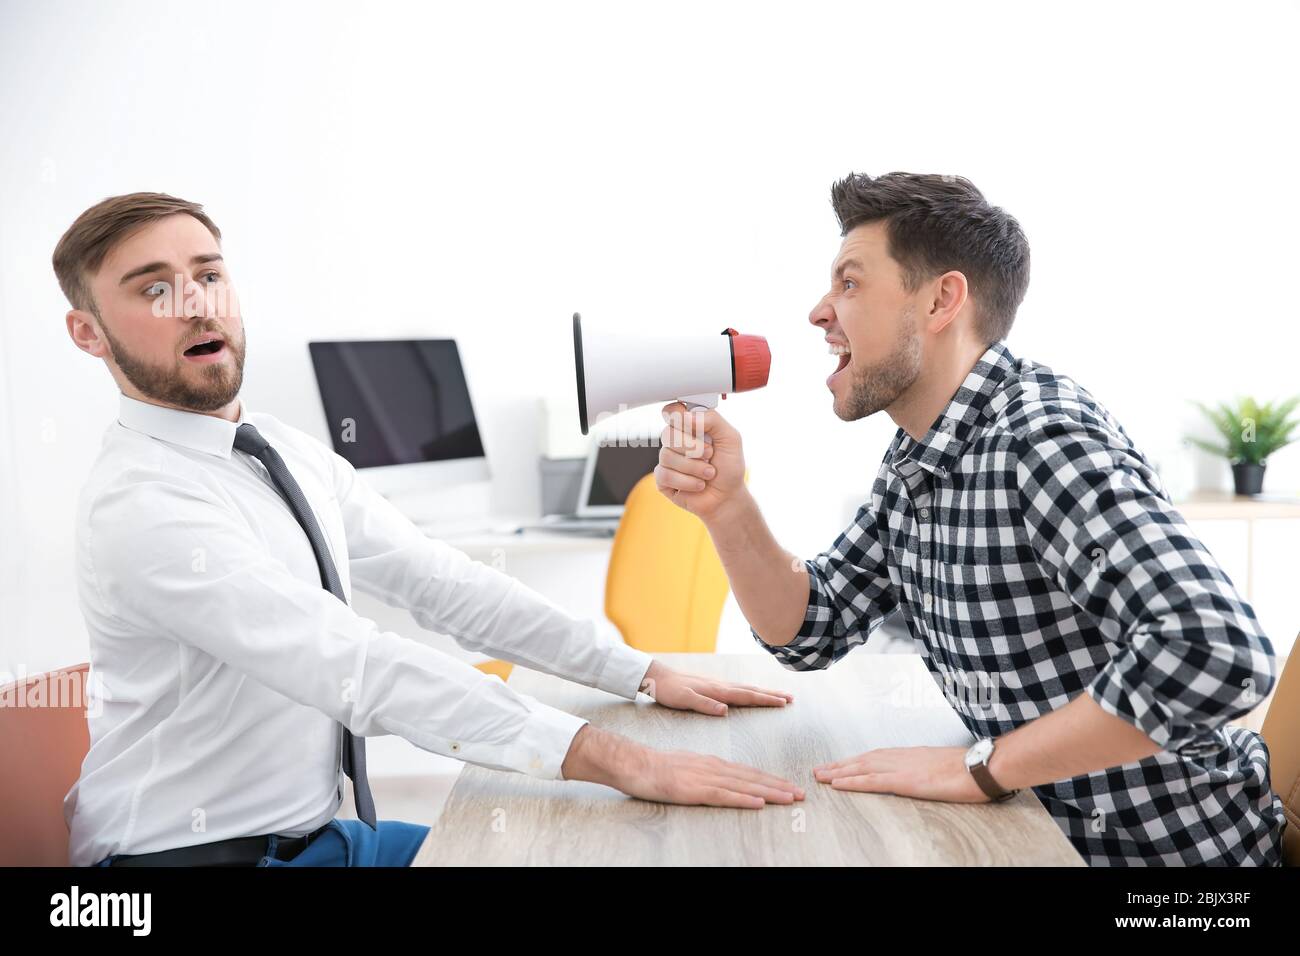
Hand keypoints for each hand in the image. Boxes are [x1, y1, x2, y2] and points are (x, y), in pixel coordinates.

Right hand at [562, 724, 804, 808]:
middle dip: (779, 786)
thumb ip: (706, 773)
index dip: (771, 780)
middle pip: (753, 778)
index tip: (790, 786)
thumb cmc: (657, 767)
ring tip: (790, 798)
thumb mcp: (687, 766)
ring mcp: (705, 778)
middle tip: (801, 794)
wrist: (635, 763)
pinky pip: (724, 795)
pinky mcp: (695, 789)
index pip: (748, 773)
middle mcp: (714, 768)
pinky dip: (744, 799)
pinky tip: (759, 803)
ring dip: (770, 792)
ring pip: (745, 786)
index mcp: (713, 763)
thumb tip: (723, 781)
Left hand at [639, 660, 792, 714]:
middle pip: (751, 690)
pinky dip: (750, 692)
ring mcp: (718, 685)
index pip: (746, 696)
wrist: (658, 677)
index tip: (783, 702)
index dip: (766, 700)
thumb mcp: (684, 700)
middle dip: (772, 694)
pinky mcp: (713, 686)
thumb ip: (705, 705)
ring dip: (764, 692)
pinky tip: (752, 694)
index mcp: (717, 691)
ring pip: (746, 689)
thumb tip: (725, 710)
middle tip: (791, 698)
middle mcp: (721, 686)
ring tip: (779, 695)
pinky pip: (738, 689)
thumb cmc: (670, 691)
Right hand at [656, 402, 746, 522]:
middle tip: (710, 455)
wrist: (727, 496)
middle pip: (668, 433)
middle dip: (693, 447)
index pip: (672, 411)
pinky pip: (665, 474)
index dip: (678, 416)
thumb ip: (712, 420)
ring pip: (666, 455)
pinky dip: (687, 481)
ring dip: (694, 467)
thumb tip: (687, 416)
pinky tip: (698, 484)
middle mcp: (676, 441)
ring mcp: (668, 459)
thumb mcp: (731, 438)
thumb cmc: (729, 467)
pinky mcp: (663, 479)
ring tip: (709, 473)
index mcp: (691, 426)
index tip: (693, 426)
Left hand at [812, 746, 991, 802]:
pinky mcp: (906, 780)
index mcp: (912, 754)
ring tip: (821, 776)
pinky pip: (873, 780)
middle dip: (841, 765)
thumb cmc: (971, 767)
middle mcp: (903, 757)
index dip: (856, 760)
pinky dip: (852, 781)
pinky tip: (838, 784)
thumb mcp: (945, 765)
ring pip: (862, 767)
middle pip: (864, 759)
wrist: (985, 765)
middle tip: (820, 770)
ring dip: (839, 771)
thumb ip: (929, 768)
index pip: (877, 756)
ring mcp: (903, 767)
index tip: (840, 764)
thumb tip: (924, 773)